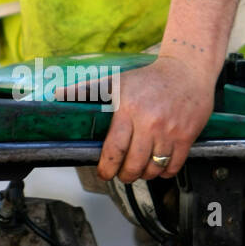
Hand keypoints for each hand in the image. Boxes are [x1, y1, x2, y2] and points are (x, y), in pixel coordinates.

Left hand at [94, 54, 218, 183]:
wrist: (187, 70)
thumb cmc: (148, 78)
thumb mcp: (117, 81)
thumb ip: (87, 90)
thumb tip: (57, 94)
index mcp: (128, 110)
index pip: (114, 150)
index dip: (106, 168)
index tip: (104, 173)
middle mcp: (149, 123)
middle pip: (133, 164)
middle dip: (124, 175)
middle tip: (122, 173)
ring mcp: (169, 131)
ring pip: (153, 169)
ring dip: (144, 175)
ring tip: (139, 170)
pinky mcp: (186, 136)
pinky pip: (174, 166)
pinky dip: (165, 172)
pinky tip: (159, 167)